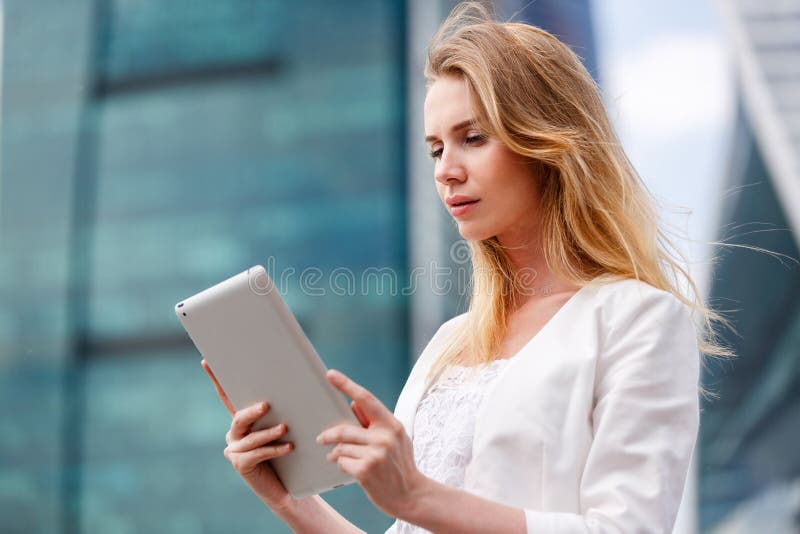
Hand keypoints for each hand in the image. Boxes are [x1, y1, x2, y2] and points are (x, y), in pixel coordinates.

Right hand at [201, 359, 297, 513]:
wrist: (287, 485)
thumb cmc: (288, 452)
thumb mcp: (284, 428)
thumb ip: (281, 411)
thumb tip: (295, 386)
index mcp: (243, 421)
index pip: (227, 397)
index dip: (216, 380)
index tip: (206, 361)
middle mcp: (235, 434)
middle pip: (239, 418)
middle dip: (252, 411)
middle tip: (266, 406)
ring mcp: (235, 450)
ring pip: (250, 437)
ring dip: (268, 433)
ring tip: (284, 428)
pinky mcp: (241, 465)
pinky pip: (256, 454)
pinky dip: (273, 449)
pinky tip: (288, 448)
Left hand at [316, 369, 426, 518]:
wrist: (411, 496)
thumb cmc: (400, 465)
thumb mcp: (396, 438)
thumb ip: (376, 421)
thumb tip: (353, 403)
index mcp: (392, 424)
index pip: (365, 398)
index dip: (346, 385)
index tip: (330, 374)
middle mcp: (385, 437)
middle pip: (344, 429)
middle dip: (328, 434)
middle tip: (321, 438)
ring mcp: (375, 454)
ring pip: (341, 447)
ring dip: (335, 453)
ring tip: (336, 457)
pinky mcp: (365, 471)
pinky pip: (342, 462)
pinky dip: (341, 465)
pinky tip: (349, 469)